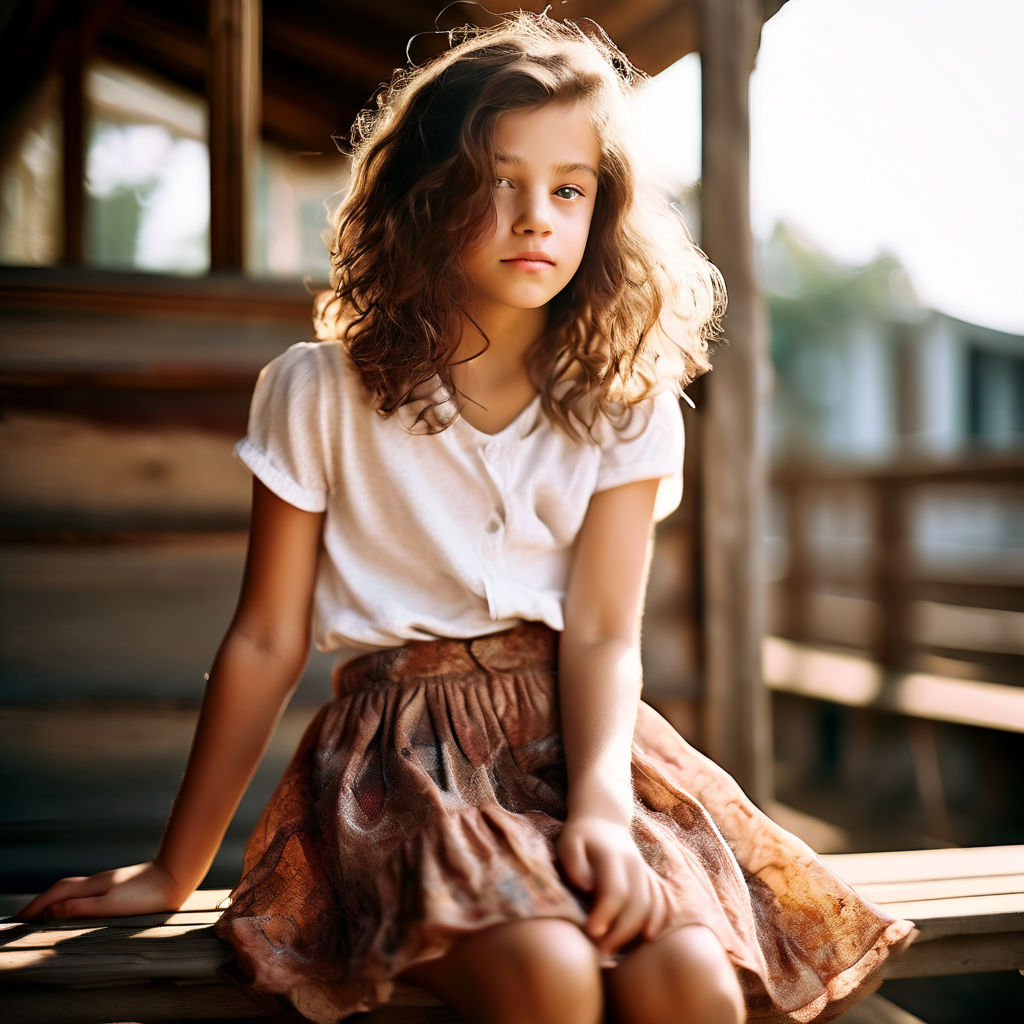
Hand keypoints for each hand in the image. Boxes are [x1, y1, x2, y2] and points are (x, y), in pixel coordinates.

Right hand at [14, 860, 186, 921]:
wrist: (176, 877)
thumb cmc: (148, 895)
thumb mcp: (112, 905)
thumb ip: (82, 908)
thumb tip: (51, 910)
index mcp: (92, 886)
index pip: (55, 894)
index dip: (34, 906)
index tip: (17, 919)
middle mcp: (97, 881)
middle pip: (60, 889)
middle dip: (39, 902)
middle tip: (21, 918)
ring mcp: (107, 881)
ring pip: (72, 889)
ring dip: (53, 899)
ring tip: (41, 914)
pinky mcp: (117, 884)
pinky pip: (84, 891)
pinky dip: (70, 898)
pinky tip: (74, 906)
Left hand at [557, 814, 668, 954]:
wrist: (603, 817)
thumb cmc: (580, 835)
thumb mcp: (568, 841)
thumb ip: (573, 862)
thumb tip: (587, 886)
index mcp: (612, 856)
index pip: (615, 891)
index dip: (605, 914)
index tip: (591, 932)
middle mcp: (634, 864)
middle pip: (638, 903)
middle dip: (621, 932)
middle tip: (601, 950)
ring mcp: (644, 871)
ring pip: (651, 905)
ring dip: (637, 931)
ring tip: (614, 949)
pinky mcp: (649, 877)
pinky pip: (660, 901)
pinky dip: (657, 921)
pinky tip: (645, 939)